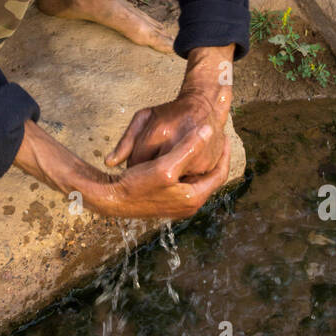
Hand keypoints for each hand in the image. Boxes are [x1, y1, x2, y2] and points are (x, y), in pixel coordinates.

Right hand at [87, 127, 230, 218]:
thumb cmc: (136, 184)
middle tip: (212, 139)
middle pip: (208, 178)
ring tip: (198, 144)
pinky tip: (177, 154)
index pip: (219, 174)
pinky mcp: (166, 201)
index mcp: (193, 197)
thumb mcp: (165, 165)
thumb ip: (189, 148)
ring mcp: (177, 205)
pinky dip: (184, 168)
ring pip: (194, 179)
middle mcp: (188, 205)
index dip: (224, 154)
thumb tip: (208, 131)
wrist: (111, 199)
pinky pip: (183, 182)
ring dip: (197, 162)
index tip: (224, 136)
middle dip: (211, 158)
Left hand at [105, 88, 229, 177]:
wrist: (206, 106)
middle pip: (153, 174)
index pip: (137, 162)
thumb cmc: (170, 113)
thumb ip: (125, 141)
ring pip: (171, 182)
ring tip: (164, 172)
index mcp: (159, 131)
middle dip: (147, 176)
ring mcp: (194, 155)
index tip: (133, 168)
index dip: (132, 168)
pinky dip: (181, 181)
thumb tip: (109, 163)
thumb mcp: (144, 118)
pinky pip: (187, 183)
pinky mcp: (207, 165)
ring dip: (165, 182)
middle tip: (147, 171)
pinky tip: (178, 173)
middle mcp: (177, 143)